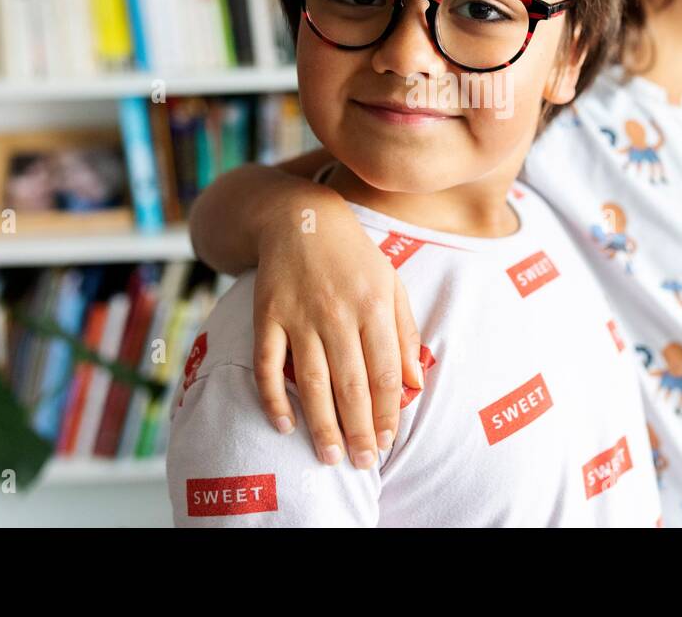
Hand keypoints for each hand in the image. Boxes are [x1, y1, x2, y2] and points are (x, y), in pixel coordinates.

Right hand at [251, 185, 421, 470]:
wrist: (300, 218)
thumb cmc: (353, 255)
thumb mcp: (391, 284)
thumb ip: (404, 334)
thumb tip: (415, 384)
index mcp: (374, 305)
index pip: (384, 373)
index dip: (386, 413)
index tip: (385, 442)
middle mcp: (337, 313)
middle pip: (350, 385)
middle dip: (357, 430)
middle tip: (361, 463)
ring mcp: (299, 316)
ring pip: (310, 382)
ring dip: (321, 424)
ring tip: (329, 456)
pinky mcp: (267, 316)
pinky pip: (267, 365)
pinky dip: (272, 398)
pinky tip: (283, 425)